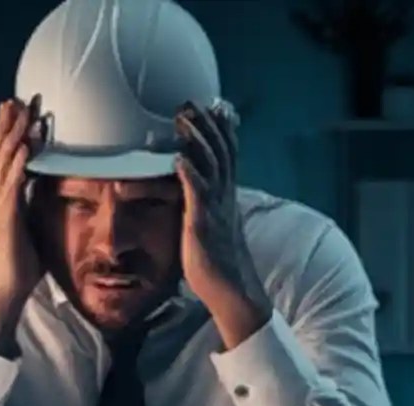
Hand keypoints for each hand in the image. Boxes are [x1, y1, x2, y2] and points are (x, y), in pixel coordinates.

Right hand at [0, 96, 44, 300]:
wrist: (9, 284)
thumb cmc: (25, 258)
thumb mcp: (37, 223)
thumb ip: (40, 203)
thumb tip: (53, 189)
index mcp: (6, 195)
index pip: (7, 156)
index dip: (11, 132)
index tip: (20, 111)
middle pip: (0, 150)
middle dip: (8, 124)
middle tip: (16, 99)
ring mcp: (1, 203)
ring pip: (4, 161)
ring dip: (14, 135)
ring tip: (22, 114)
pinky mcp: (8, 215)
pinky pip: (13, 184)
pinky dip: (19, 163)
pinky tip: (26, 147)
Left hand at [174, 102, 269, 346]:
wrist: (234, 295)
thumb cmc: (218, 266)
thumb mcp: (213, 228)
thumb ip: (206, 207)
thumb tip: (198, 192)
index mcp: (227, 200)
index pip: (229, 158)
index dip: (223, 131)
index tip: (216, 107)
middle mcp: (225, 201)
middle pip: (221, 155)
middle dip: (209, 127)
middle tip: (194, 102)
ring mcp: (216, 213)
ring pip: (211, 169)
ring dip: (199, 142)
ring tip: (185, 120)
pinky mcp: (204, 228)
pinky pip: (198, 197)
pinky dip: (190, 176)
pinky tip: (180, 160)